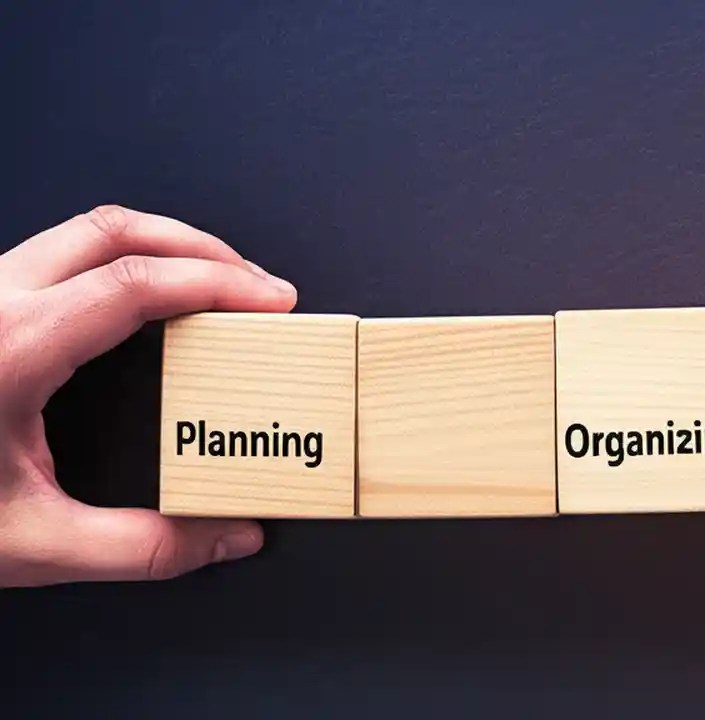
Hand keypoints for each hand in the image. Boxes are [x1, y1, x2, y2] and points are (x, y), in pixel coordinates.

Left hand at [0, 206, 295, 586]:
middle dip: (200, 248)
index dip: (217, 283)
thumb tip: (233, 538)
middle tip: (257, 286)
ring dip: (161, 246)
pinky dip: (124, 262)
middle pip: (115, 230)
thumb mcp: (32, 544)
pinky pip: (60, 256)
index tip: (272, 299)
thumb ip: (144, 546)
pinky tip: (149, 303)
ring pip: (84, 232)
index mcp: (11, 347)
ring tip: (216, 284)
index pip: (136, 283)